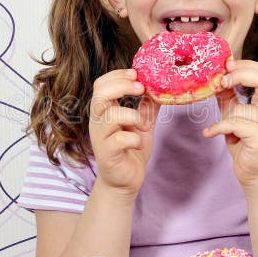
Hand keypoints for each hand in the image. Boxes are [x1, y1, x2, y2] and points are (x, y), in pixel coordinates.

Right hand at [88, 69, 160, 196]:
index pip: (101, 85)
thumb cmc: (131, 151)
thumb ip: (147, 107)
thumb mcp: (142, 124)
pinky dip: (134, 138)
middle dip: (122, 86)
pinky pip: (120, 139)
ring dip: (132, 115)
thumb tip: (159, 88)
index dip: (117, 75)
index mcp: (104, 112)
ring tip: (143, 125)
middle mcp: (98, 122)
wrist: (125, 181)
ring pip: (110, 115)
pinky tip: (138, 143)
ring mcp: (100, 138)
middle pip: (100, 94)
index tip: (136, 74)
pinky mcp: (107, 154)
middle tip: (140, 88)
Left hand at [202, 60, 257, 189]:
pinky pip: (234, 124)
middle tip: (221, 82)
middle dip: (238, 76)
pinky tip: (209, 133)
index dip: (243, 66)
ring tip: (221, 129)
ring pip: (240, 108)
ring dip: (225, 117)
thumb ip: (229, 98)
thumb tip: (216, 78)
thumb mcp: (235, 116)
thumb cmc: (246, 144)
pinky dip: (218, 128)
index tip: (225, 67)